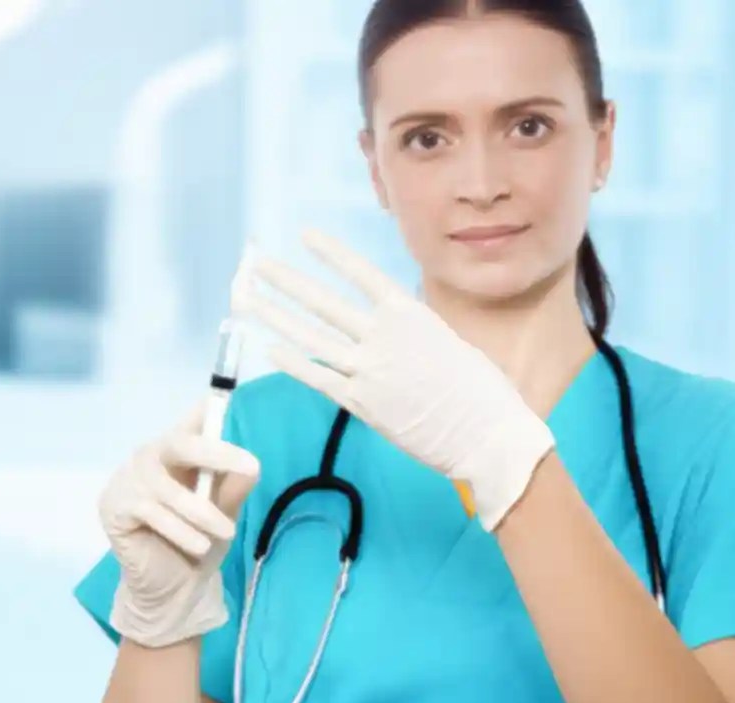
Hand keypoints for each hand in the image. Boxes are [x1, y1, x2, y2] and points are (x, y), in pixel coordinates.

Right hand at [98, 399, 260, 646]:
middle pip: (178, 444)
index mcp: (175, 454)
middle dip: (216, 453)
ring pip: (170, 490)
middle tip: (250, 467)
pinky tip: (198, 546)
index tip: (222, 396)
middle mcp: (148, 458)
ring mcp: (127, 480)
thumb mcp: (223, 515)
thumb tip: (252, 466)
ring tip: (225, 532)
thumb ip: (233, 489)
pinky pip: (151, 513)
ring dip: (203, 513)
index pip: (190, 423)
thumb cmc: (197, 544)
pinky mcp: (114, 507)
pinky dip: (180, 531)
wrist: (170, 588)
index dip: (206, 409)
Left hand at [234, 229, 554, 530]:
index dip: (331, 254)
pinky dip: (293, 362)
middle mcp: (384, 337)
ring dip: (275, 315)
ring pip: (311, 336)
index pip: (361, 273)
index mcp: (410, 314)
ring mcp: (369, 370)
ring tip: (246, 298)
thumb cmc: (480, 390)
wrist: (487, 434)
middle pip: (323, 302)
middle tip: (255, 264)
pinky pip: (318, 377)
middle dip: (285, 281)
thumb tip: (393, 323)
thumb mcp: (450, 342)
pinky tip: (270, 348)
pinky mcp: (361, 403)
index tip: (304, 235)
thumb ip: (413, 330)